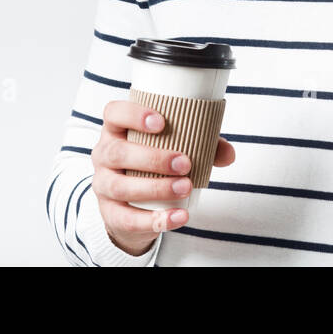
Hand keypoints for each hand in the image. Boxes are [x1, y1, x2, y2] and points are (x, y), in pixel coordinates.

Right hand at [92, 99, 236, 255]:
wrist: (134, 205)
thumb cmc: (156, 164)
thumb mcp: (174, 148)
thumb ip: (203, 146)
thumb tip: (229, 154)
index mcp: (117, 130)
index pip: (114, 113)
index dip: (133, 115)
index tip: (161, 123)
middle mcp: (104, 155)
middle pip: (117, 152)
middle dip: (153, 158)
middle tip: (185, 163)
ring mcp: (103, 185)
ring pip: (120, 186)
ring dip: (155, 187)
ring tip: (186, 187)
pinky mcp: (110, 213)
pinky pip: (127, 218)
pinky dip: (154, 219)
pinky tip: (178, 216)